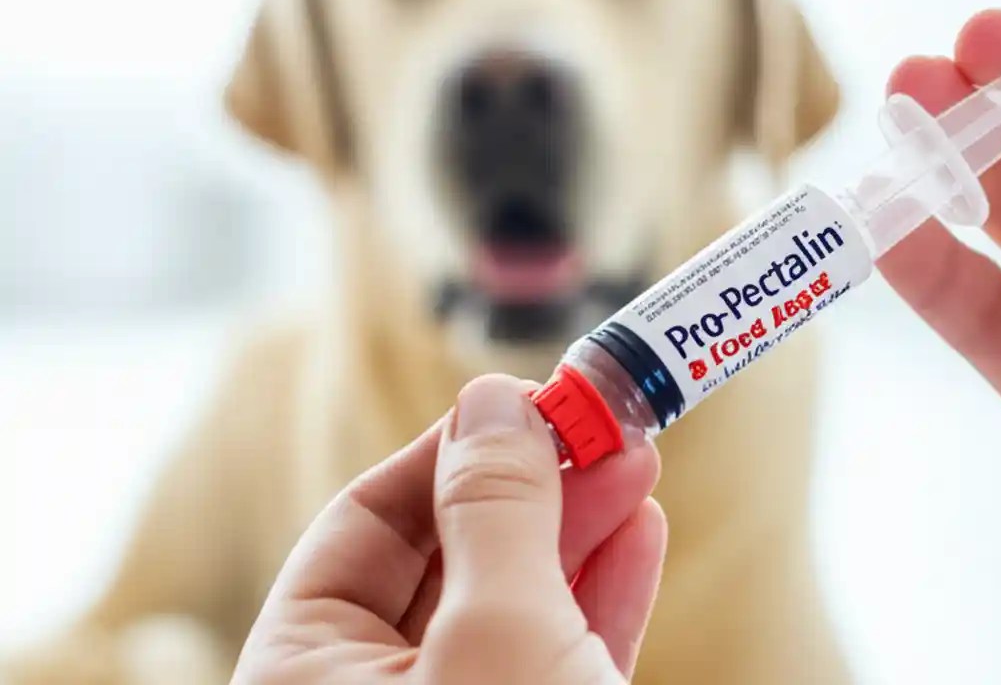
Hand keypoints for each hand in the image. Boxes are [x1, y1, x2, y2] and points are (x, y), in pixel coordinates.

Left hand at [231, 375, 664, 683]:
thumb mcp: (498, 629)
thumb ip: (493, 509)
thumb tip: (493, 401)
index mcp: (305, 676)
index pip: (363, 525)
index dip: (450, 450)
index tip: (527, 398)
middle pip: (449, 558)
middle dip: (535, 483)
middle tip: (601, 421)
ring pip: (512, 606)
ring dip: (582, 529)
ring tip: (636, 459)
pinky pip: (554, 657)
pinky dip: (601, 598)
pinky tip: (641, 533)